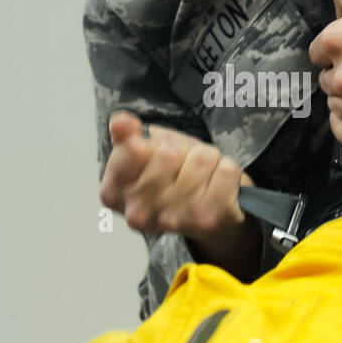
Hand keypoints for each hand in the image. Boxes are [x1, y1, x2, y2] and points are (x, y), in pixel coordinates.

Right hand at [100, 111, 254, 241]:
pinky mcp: (207, 220)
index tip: (154, 156)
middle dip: (182, 150)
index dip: (151, 143)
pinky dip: (228, 171)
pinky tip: (218, 187)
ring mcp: (173, 220)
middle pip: (169, 152)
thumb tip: (120, 122)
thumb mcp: (143, 152)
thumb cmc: (172, 180)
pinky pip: (226, 170)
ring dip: (208, 160)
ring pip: (201, 158)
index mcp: (113, 192)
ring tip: (202, 178)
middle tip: (183, 168)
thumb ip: (126, 135)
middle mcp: (138, 213)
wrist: (207, 216)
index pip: (133, 148)